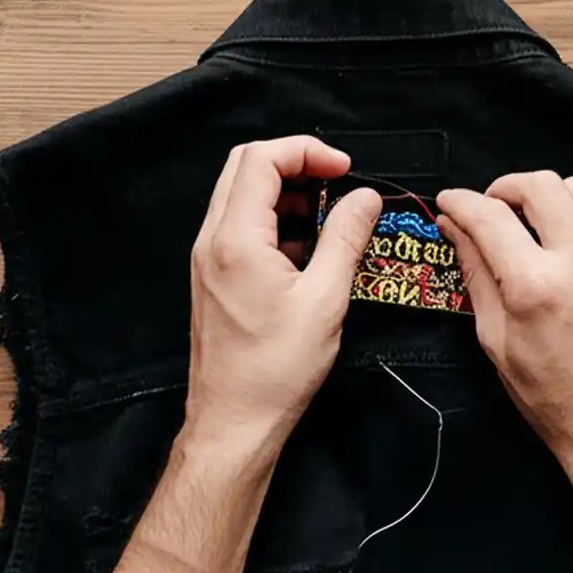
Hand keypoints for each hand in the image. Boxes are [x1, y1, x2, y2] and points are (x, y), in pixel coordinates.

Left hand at [187, 136, 380, 443]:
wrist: (234, 422)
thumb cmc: (276, 371)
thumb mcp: (325, 301)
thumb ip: (346, 239)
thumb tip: (364, 197)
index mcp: (235, 240)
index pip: (261, 159)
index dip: (306, 151)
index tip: (344, 169)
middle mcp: (211, 242)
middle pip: (245, 167)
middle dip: (294, 163)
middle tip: (336, 180)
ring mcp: (208, 260)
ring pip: (241, 197)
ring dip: (285, 193)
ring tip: (329, 216)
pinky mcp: (214, 279)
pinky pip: (240, 229)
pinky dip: (275, 223)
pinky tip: (309, 250)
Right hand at [437, 172, 572, 501]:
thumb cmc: (551, 398)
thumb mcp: (497, 342)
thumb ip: (476, 275)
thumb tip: (454, 226)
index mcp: (533, 287)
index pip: (488, 216)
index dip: (460, 201)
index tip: (450, 201)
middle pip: (538, 186)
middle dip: (505, 188)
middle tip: (493, 209)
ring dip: (549, 195)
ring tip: (536, 220)